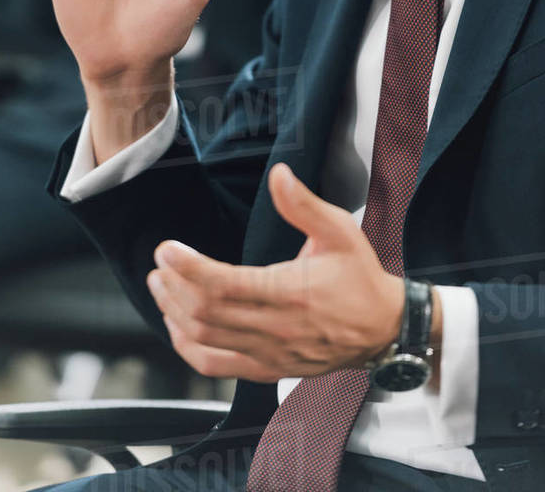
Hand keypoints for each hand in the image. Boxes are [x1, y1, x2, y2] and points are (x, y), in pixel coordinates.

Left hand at [147, 163, 405, 382]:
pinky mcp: (267, 369)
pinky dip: (188, 347)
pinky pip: (216, 366)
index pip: (226, 285)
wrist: (383, 328)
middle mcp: (276, 328)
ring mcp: (270, 353)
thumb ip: (303, 204)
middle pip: (207, 314)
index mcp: (291, 292)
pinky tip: (177, 326)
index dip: (189, 267)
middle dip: (175, 286)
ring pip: (205, 341)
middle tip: (161, 262)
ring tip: (162, 286)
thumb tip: (279, 174)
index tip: (167, 249)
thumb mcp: (340, 230)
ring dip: (174, 314)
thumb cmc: (360, 278)